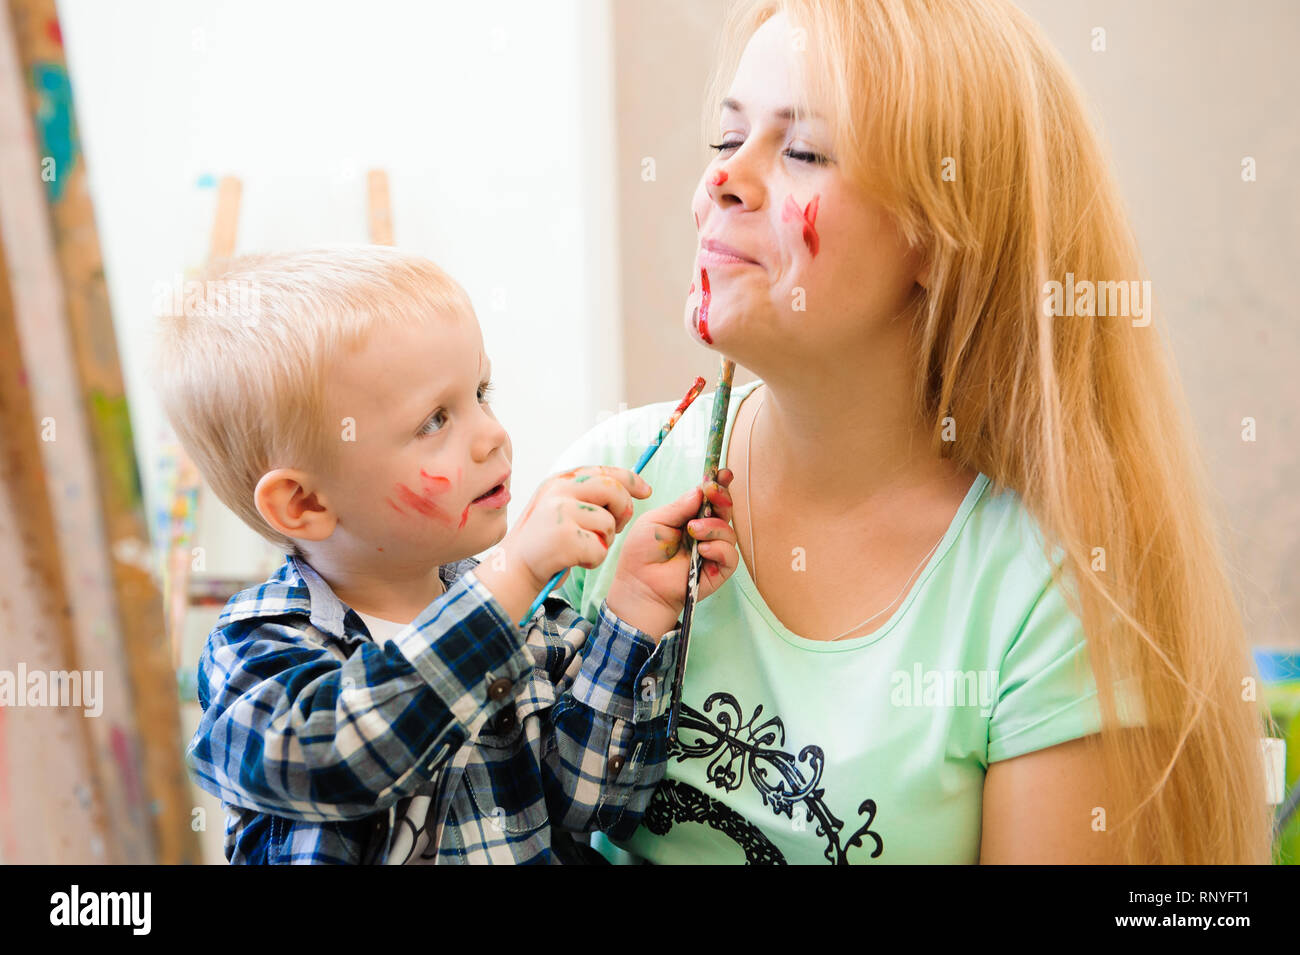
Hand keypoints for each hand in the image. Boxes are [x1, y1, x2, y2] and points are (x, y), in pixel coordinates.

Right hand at [474, 465, 651, 622]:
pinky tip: (575, 561)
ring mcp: (560, 513)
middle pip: (613, 491)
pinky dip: (593, 561)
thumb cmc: (544, 543)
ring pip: (608, 524)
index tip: (646, 490)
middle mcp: (558, 491)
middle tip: (616, 528)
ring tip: (581, 549)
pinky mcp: (564, 539)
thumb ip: (586, 496)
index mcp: (559, 481)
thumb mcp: (560, 509)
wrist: (514, 571)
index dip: (630, 479)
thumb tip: (629, 490)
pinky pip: (600, 550)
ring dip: (603, 543)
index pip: (603, 471)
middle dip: (623, 511)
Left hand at [606, 468, 737, 637]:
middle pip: (724, 511)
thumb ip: (679, 506)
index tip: (723, 473)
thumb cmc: (642, 553)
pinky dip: (718, 549)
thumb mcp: (656, 520)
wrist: (640, 584)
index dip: (718, 485)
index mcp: (688, 518)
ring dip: (713, 526)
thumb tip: (699, 490)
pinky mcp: (718, 571)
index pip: (709, 499)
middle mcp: (703, 533)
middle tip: (712, 493)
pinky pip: (730, 555)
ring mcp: (712, 552)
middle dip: (722, 498)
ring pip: (728, 532)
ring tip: (693, 531)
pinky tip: (702, 551)